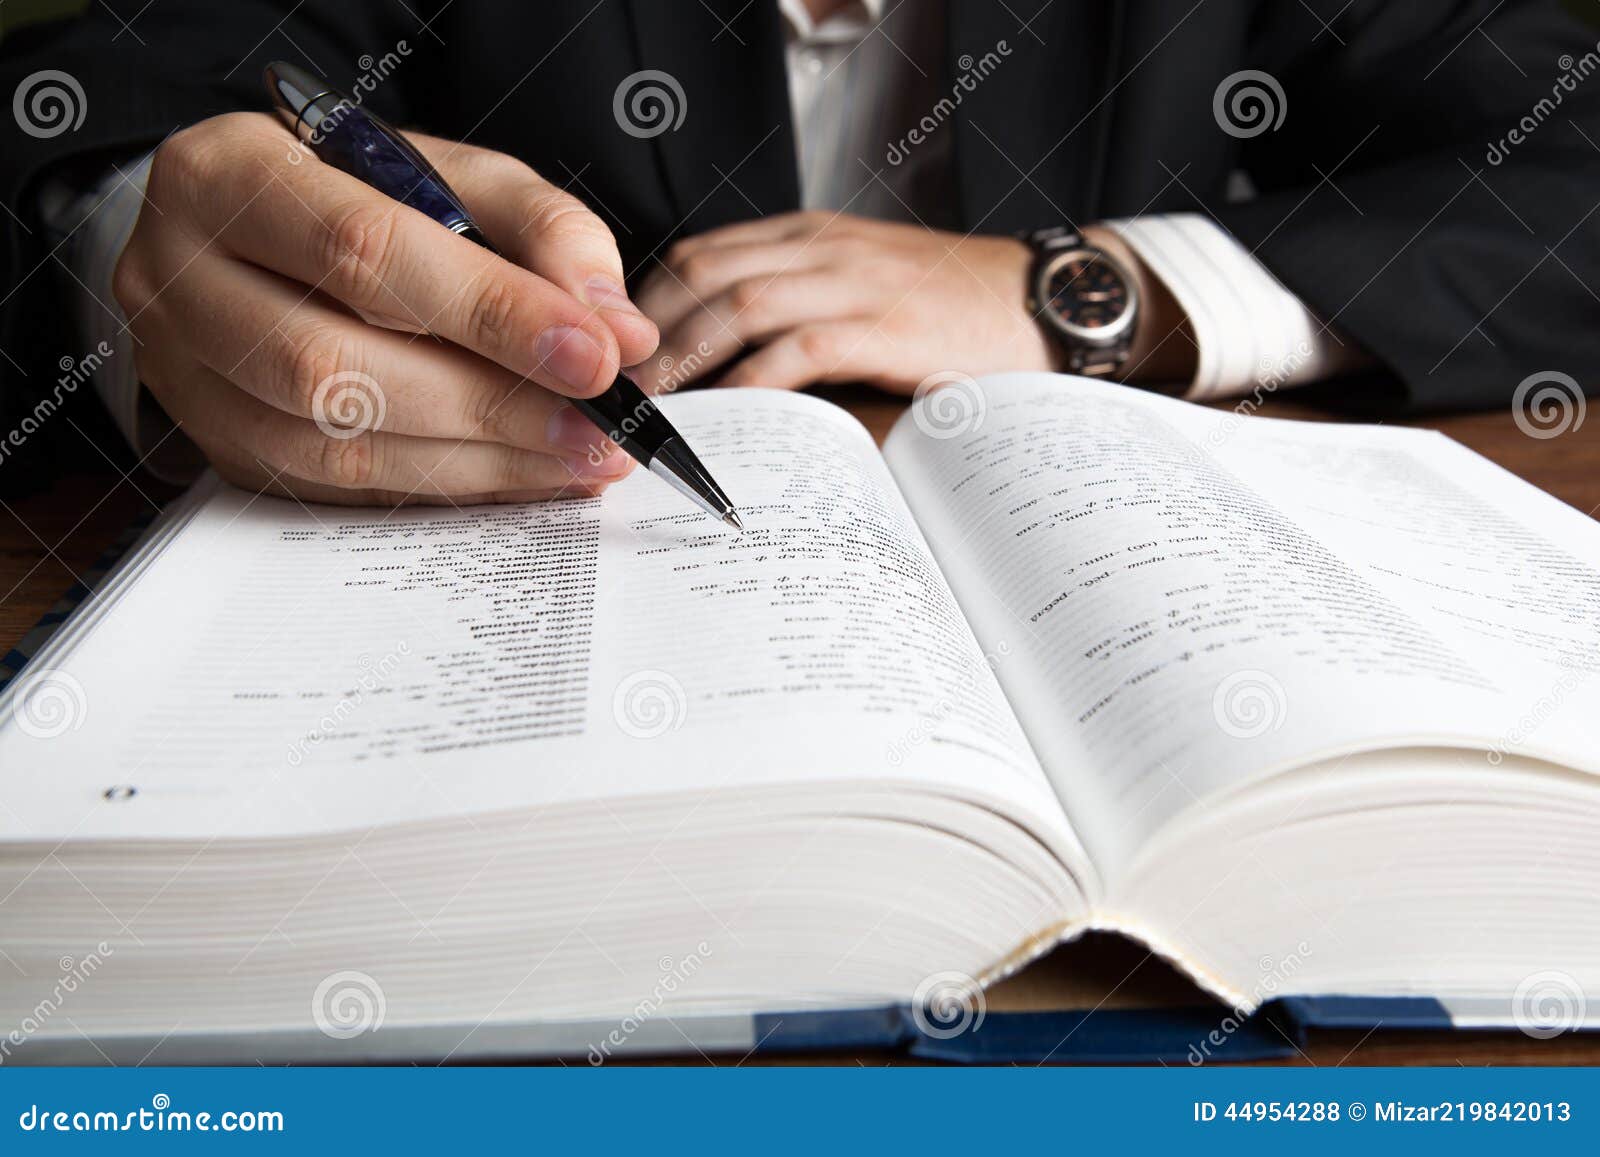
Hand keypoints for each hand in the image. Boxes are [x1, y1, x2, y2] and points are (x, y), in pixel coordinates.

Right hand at [113, 113, 657, 504]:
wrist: (240, 232)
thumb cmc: (355, 194)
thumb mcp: (451, 175)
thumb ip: (541, 231)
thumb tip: (618, 329)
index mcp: (227, 175)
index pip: (364, 251)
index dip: (491, 312)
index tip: (595, 355)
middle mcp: (181, 278)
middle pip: (339, 367)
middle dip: (492, 405)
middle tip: (598, 428)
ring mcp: (188, 375)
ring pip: (335, 445)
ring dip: (478, 463)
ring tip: (578, 458)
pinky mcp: (220, 446)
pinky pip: (340, 490)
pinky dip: (447, 489)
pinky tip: (523, 476)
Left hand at [633, 211, 1195, 393]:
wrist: (1044, 304)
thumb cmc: (954, 311)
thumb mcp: (867, 288)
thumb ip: (803, 309)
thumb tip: (728, 370)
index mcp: (813, 235)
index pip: (703, 253)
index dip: (649, 305)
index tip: (622, 359)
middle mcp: (823, 247)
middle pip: (702, 273)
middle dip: (649, 335)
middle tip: (618, 393)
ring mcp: (854, 281)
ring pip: (737, 305)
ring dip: (684, 360)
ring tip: (654, 412)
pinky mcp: (886, 325)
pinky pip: (796, 349)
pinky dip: (749, 383)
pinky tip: (725, 417)